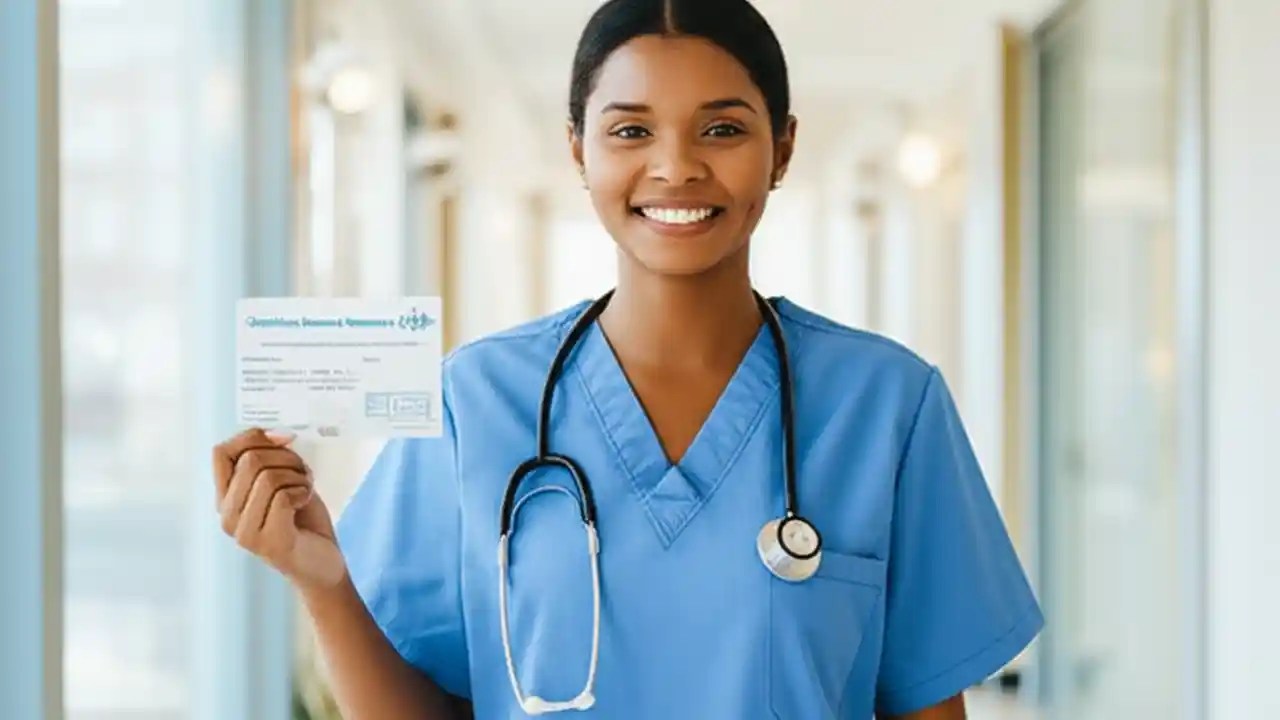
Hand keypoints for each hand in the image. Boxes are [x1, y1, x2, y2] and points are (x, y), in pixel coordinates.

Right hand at [212, 428, 347, 591]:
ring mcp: (245, 533)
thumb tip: (278, 434)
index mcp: (226, 498)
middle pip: (250, 460)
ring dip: (298, 477)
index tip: (284, 440)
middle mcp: (228, 516)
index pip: (220, 452)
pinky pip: (284, 497)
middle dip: (287, 458)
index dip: (254, 437)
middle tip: (302, 474)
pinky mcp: (269, 543)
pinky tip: (305, 505)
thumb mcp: (284, 479)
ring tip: (304, 491)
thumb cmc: (303, 520)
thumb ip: (272, 457)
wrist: (324, 564)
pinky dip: (303, 492)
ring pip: (268, 477)